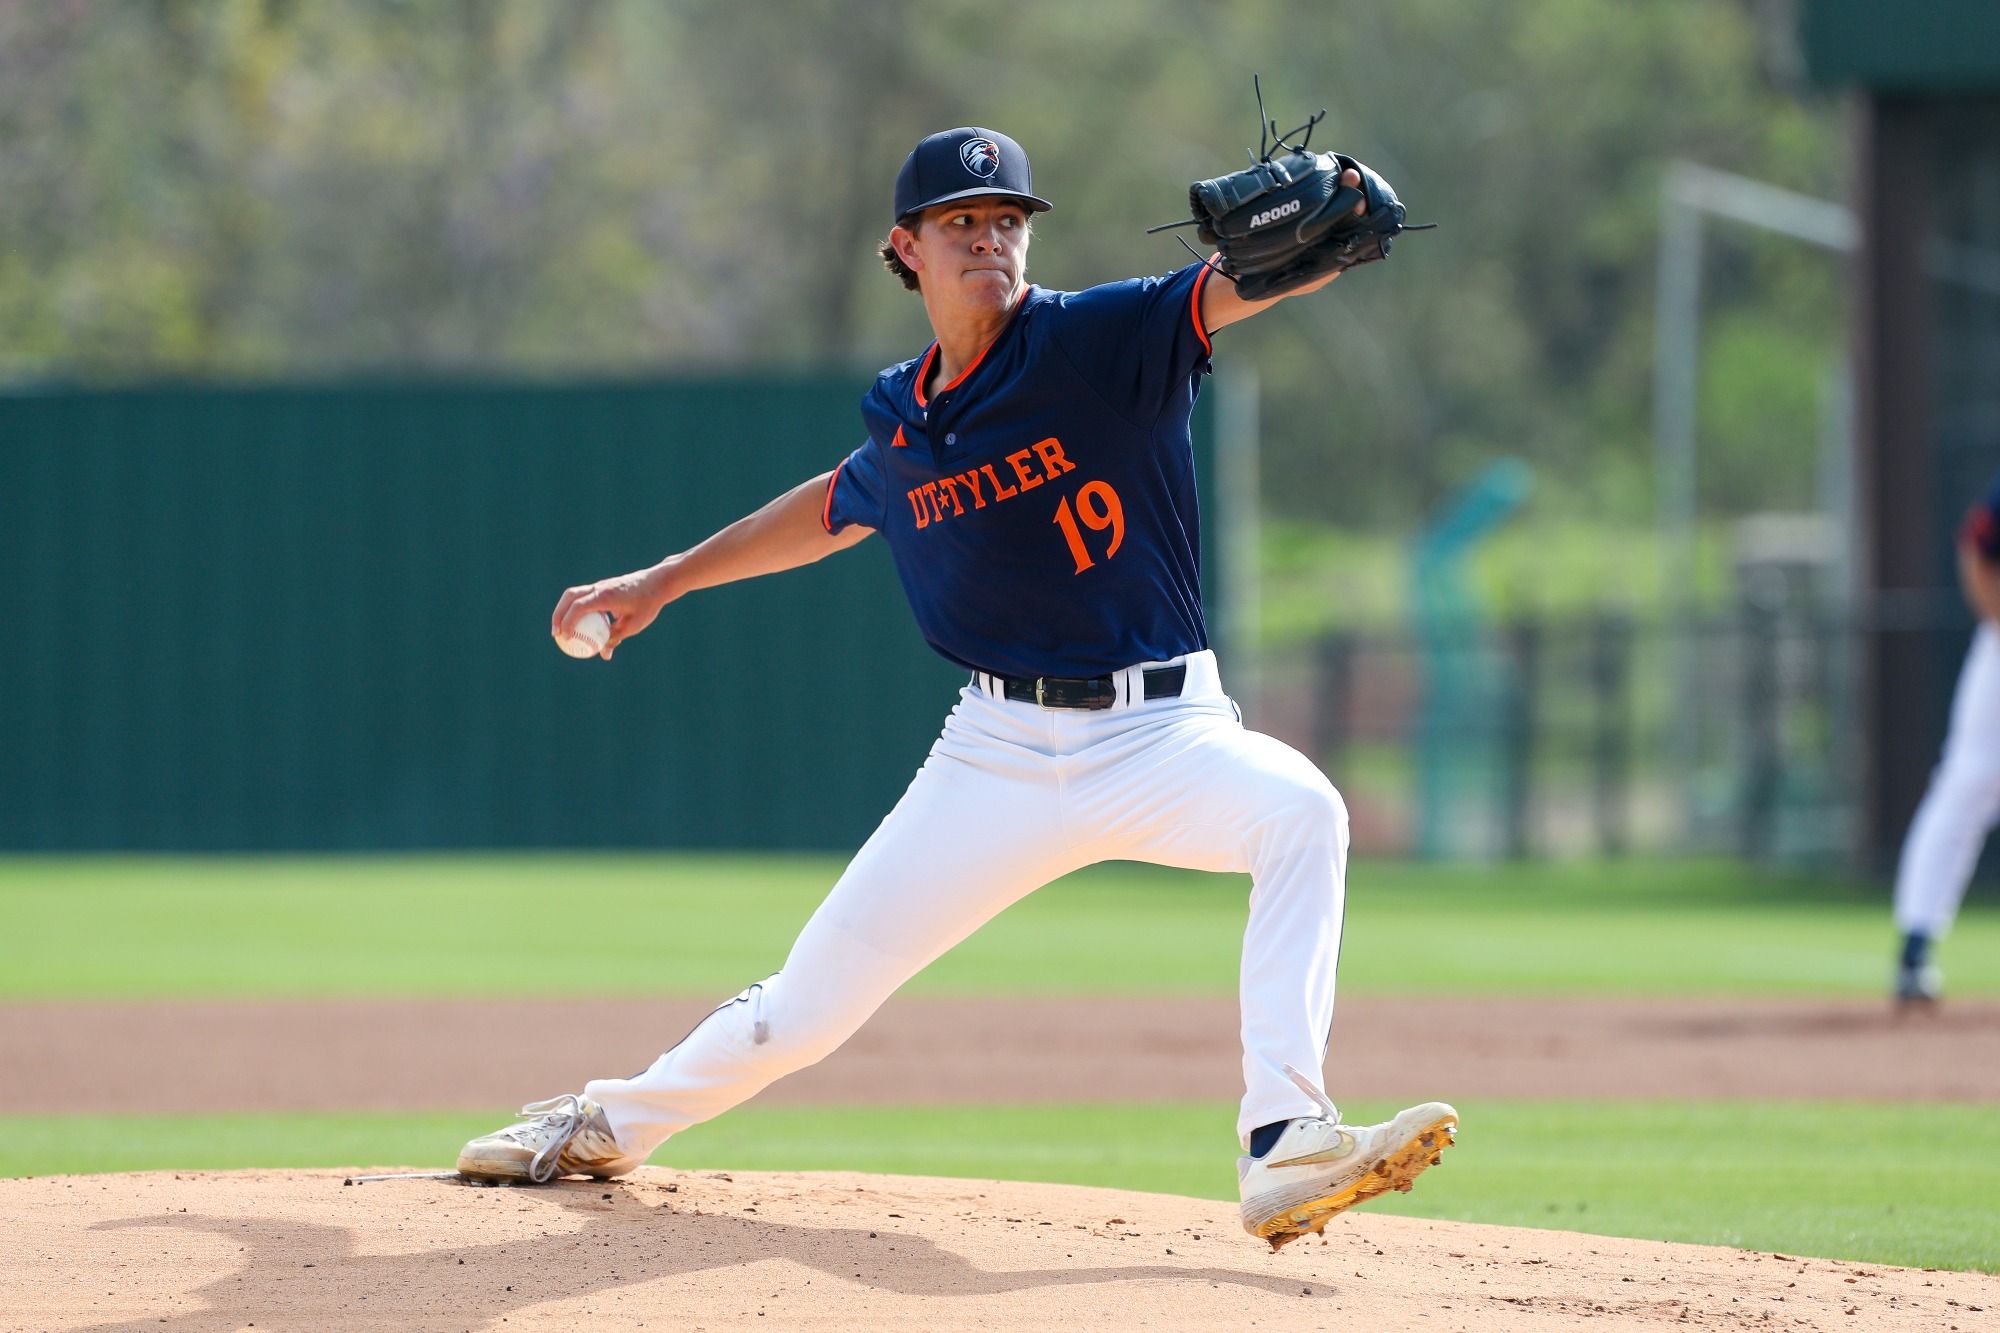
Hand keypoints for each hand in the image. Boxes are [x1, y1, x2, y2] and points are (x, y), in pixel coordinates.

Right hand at [552, 564, 675, 659]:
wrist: (656, 583)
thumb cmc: (647, 604)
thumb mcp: (634, 625)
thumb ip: (616, 637)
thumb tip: (603, 654)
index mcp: (606, 595)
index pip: (579, 607)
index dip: (569, 622)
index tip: (566, 637)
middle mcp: (599, 587)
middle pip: (569, 597)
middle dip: (558, 615)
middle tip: (556, 634)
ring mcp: (599, 585)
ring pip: (573, 594)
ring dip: (563, 610)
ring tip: (561, 630)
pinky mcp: (601, 587)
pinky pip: (583, 597)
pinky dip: (575, 609)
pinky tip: (577, 625)